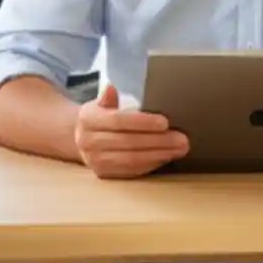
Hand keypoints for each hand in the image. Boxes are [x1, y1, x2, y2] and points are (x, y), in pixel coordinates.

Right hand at [74, 84, 188, 178]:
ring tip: (179, 149)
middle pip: (128, 142)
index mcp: (89, 119)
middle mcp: (89, 142)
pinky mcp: (104, 174)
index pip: (118, 121)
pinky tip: (166, 157)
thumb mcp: (99, 104)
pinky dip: (151, 164)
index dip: (142, 123)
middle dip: (158, 141)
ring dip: (159, 155)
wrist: (79, 139)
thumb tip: (112, 88)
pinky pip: (132, 171)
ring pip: (131, 159)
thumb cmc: (98, 118)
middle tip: (182, 139)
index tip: (165, 122)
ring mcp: (95, 161)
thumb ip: (108, 98)